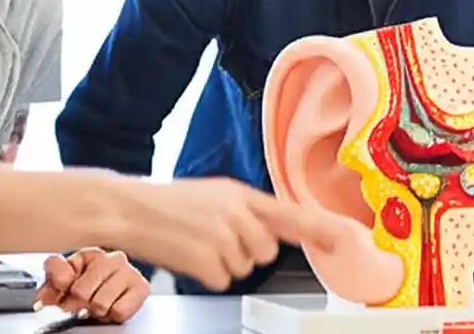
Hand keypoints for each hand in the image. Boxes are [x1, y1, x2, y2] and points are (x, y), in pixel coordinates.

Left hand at [33, 248, 147, 322]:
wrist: (123, 299)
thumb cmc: (94, 292)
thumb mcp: (67, 287)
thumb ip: (51, 286)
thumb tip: (41, 299)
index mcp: (88, 255)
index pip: (59, 270)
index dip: (57, 289)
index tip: (61, 294)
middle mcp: (110, 257)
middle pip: (80, 292)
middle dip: (79, 305)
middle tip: (85, 305)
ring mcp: (128, 271)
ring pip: (100, 303)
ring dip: (98, 311)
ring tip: (102, 305)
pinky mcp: (141, 288)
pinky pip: (119, 311)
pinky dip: (113, 315)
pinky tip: (114, 307)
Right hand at [109, 177, 344, 291]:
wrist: (127, 208)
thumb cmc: (167, 203)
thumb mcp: (213, 195)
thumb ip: (245, 210)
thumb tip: (272, 230)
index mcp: (240, 194)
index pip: (290, 213)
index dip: (321, 227)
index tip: (347, 237)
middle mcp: (236, 212)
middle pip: (266, 250)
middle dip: (246, 251)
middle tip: (214, 238)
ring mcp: (222, 236)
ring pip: (245, 267)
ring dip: (223, 263)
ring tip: (196, 242)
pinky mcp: (206, 259)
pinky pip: (223, 279)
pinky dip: (206, 274)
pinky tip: (188, 255)